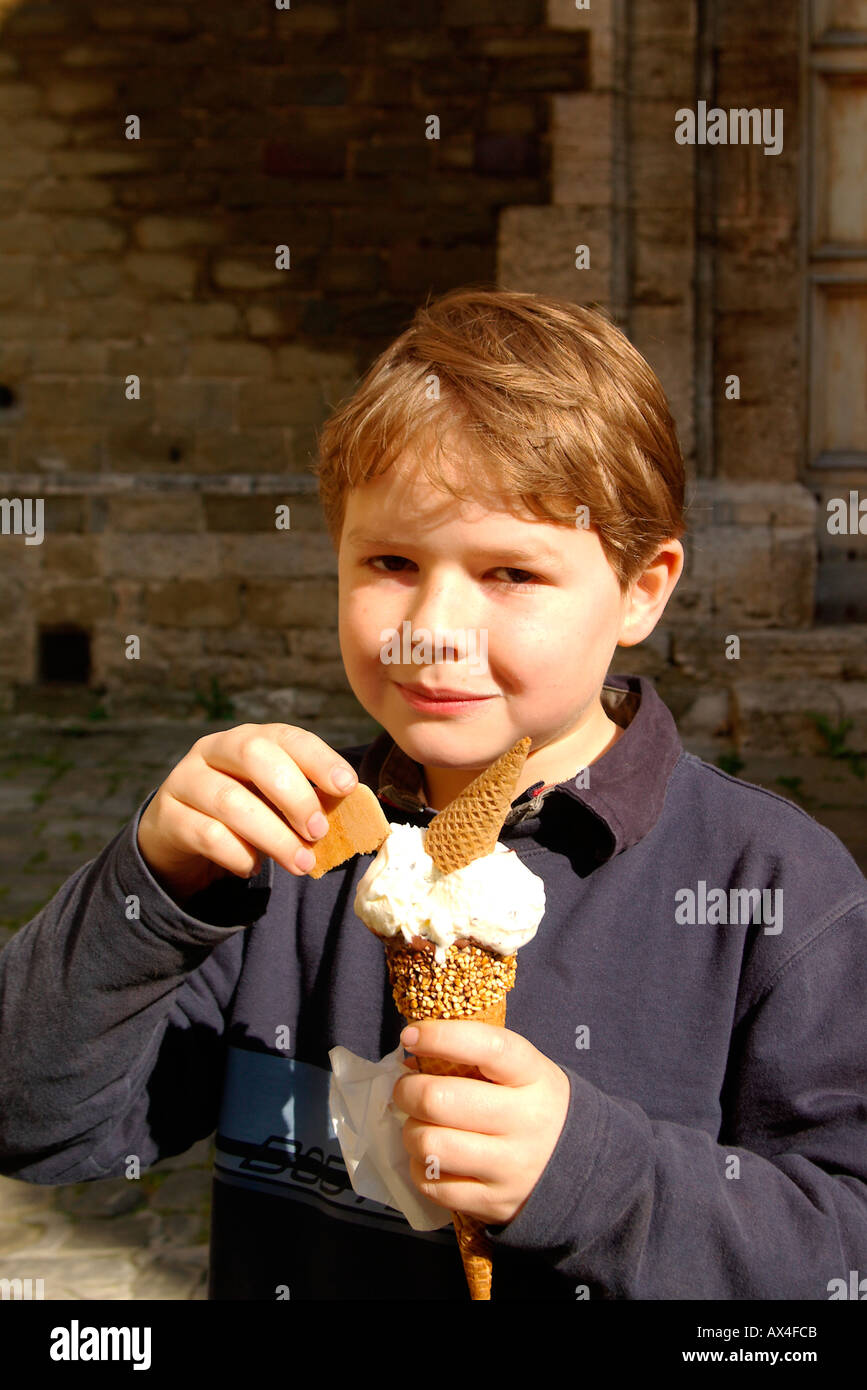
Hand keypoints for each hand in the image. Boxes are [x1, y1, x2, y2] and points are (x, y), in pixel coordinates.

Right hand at [136, 724, 357, 902]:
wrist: (179, 833)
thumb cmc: (243, 811)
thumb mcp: (272, 800)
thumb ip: (306, 802)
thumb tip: (352, 818)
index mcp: (250, 738)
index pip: (287, 736)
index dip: (319, 759)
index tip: (346, 787)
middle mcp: (214, 749)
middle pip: (254, 754)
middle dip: (294, 794)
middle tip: (319, 832)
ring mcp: (185, 779)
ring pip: (230, 801)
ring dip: (273, 836)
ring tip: (301, 863)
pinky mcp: (168, 816)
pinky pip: (206, 834)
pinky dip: (237, 854)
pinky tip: (252, 867)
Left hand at [392, 1020, 570, 1227]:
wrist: (581, 1168)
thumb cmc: (534, 1105)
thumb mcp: (524, 1071)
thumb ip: (476, 1056)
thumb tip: (413, 1047)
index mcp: (534, 1076)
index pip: (486, 1047)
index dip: (441, 1037)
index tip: (412, 1036)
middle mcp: (526, 1121)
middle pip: (440, 1100)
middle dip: (408, 1090)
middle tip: (407, 1089)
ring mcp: (510, 1167)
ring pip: (429, 1144)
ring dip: (411, 1132)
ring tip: (420, 1125)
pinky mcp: (494, 1203)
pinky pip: (432, 1185)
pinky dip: (420, 1168)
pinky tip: (431, 1158)